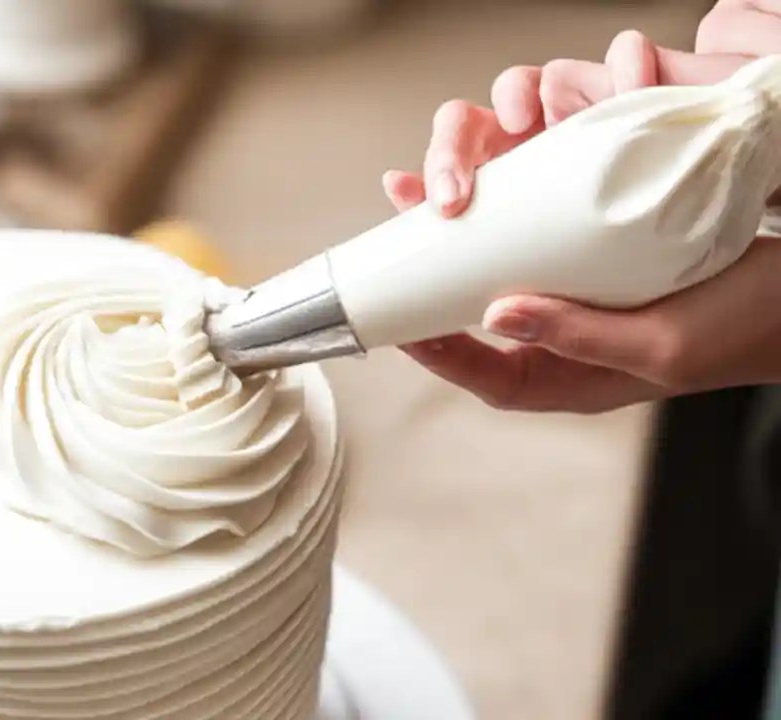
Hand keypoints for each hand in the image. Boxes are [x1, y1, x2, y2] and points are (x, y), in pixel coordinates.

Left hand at [383, 25, 780, 412]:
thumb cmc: (745, 327)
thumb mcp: (660, 345)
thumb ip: (577, 334)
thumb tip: (495, 314)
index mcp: (572, 368)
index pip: (484, 371)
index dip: (435, 352)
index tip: (398, 321)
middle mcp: (567, 315)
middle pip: (479, 292)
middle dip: (437, 250)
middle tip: (406, 206)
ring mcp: (586, 267)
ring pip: (510, 233)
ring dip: (479, 192)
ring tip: (449, 174)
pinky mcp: (610, 219)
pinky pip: (559, 189)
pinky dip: (538, 159)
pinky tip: (524, 135)